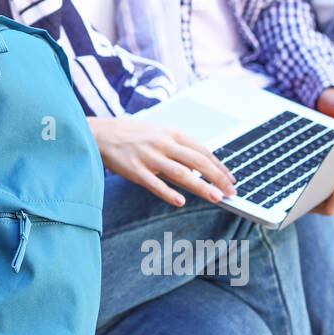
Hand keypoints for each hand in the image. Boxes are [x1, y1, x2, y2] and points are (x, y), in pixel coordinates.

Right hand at [88, 117, 234, 206]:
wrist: (101, 133)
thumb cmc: (133, 135)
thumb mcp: (159, 135)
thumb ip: (179, 150)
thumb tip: (201, 170)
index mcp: (172, 133)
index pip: (203, 151)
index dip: (220, 166)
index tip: (232, 179)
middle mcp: (163, 143)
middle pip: (197, 161)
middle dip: (218, 177)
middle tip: (231, 191)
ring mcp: (149, 156)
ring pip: (181, 173)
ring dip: (201, 186)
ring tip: (216, 198)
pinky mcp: (135, 170)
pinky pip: (154, 183)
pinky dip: (168, 193)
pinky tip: (180, 201)